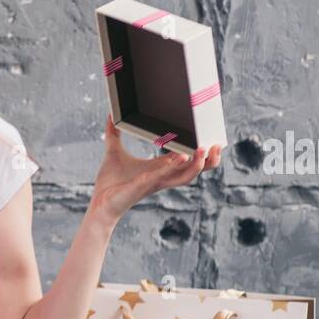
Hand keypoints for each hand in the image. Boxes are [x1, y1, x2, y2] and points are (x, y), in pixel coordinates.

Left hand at [88, 114, 222, 226]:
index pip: (188, 161)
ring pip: (185, 177)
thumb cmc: (110, 182)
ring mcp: (154, 182)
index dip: (202, 153)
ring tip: (204, 149)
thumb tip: (112, 115)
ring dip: (196, 165)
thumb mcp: (114, 151)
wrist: (99, 203)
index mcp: (160, 169)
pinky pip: (161, 176)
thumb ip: (114, 133)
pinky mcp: (142, 186)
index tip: (212, 139)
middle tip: (218, 146)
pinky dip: (171, 167)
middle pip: (194, 171)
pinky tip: (180, 156)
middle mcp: (162, 177)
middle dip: (209, 161)